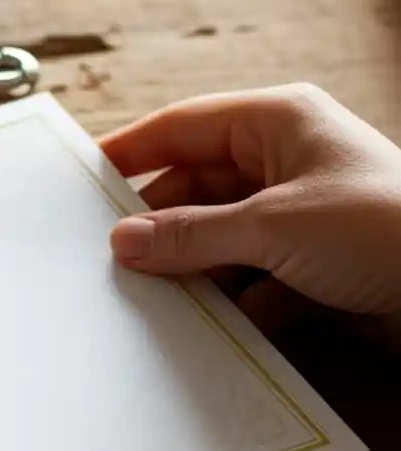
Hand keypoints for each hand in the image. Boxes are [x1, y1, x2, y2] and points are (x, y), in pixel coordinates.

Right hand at [106, 83, 400, 314]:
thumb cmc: (385, 230)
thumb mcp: (274, 227)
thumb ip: (191, 234)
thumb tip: (123, 241)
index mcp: (278, 123)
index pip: (181, 126)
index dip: (128, 152)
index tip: (79, 181)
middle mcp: (285, 163)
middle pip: (195, 188)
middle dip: (159, 226)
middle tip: (109, 258)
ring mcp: (300, 216)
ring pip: (218, 238)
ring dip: (193, 269)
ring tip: (150, 297)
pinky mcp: (313, 266)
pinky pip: (249, 278)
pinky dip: (232, 303)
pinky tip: (213, 326)